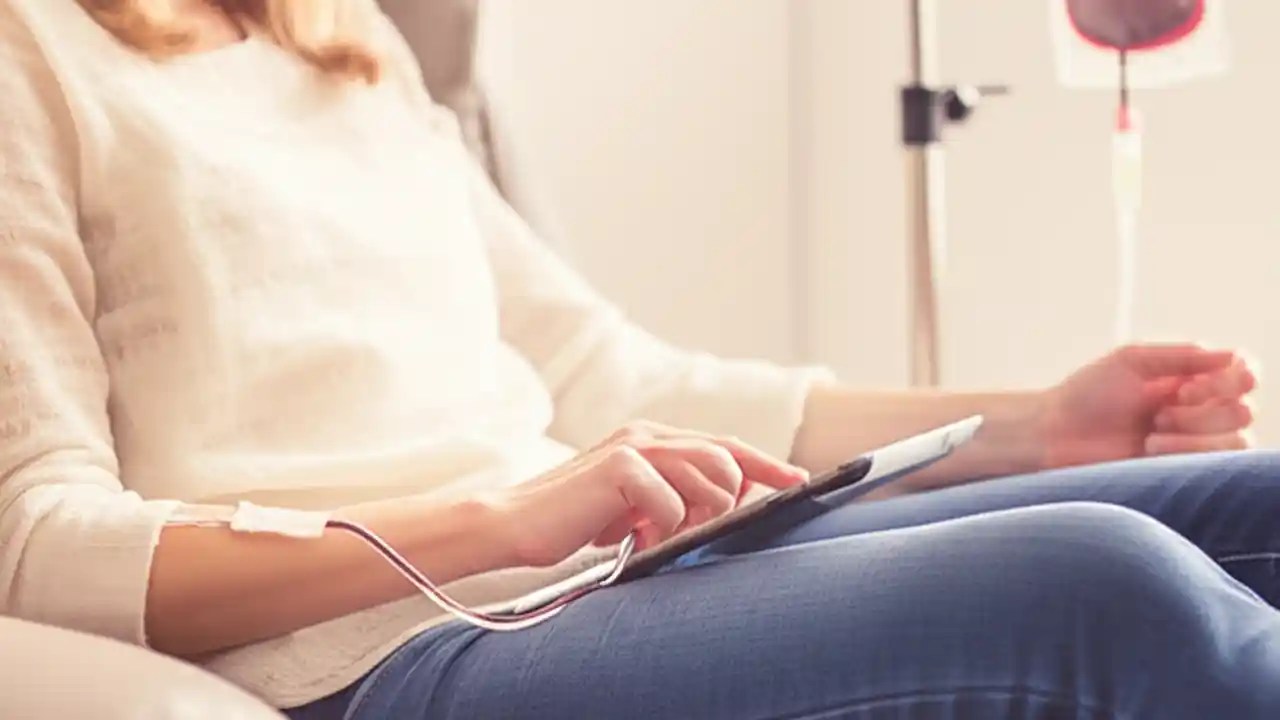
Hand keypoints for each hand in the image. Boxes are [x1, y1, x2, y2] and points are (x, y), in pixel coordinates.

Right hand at [490, 421, 807, 566]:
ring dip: (694, 518)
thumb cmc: (574, 522)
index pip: (724, 446)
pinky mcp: (618, 465)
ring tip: (658, 538)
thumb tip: (726, 508)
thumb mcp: (634, 507)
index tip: (799, 483)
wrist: (513, 526)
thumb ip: (674, 498)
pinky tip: (632, 539)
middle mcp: (647, 435)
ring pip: (708, 478)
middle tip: (691, 531)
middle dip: (728, 501)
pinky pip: (671, 501)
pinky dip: (660, 528)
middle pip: (726, 459)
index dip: (765, 464)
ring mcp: (633, 446)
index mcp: (652, 439)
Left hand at [1043, 344, 1258, 468]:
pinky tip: (1150, 449)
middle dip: (1204, 412)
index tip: (1187, 387)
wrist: (1056, 434)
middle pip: (1244, 410)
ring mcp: (1193, 441)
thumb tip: (1232, 355)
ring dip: (1195, 435)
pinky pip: (1218, 464)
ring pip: (1237, 440)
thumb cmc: (1086, 393)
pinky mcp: (1183, 470)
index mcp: (1190, 377)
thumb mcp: (1131, 361)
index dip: (1229, 381)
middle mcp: (1199, 409)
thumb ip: (1182, 356)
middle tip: (1159, 413)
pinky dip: (1188, 452)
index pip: (1242, 374)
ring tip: (1151, 435)